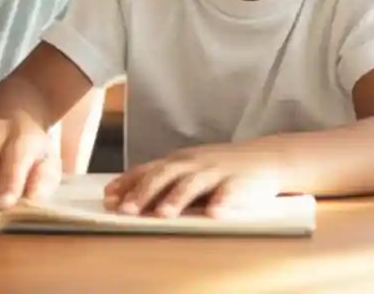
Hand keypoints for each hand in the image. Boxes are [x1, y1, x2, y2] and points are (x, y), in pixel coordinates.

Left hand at [104, 144, 283, 218]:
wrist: (265, 158)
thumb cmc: (219, 167)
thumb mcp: (186, 167)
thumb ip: (157, 178)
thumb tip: (117, 195)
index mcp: (179, 161)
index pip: (148, 170)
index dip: (127, 184)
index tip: (108, 199)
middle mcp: (194, 164)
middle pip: (164, 176)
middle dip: (144, 194)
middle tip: (127, 211)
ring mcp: (216, 172)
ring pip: (193, 184)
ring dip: (176, 199)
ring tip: (163, 215)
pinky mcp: (240, 183)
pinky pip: (229, 193)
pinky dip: (221, 202)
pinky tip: (214, 213)